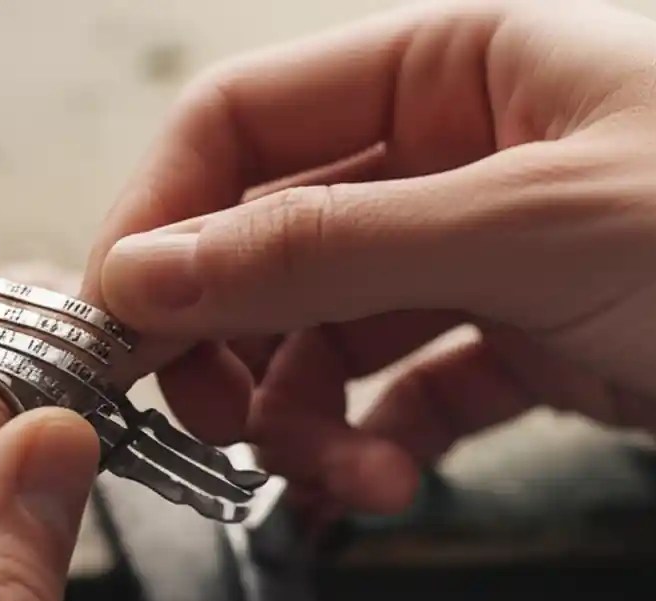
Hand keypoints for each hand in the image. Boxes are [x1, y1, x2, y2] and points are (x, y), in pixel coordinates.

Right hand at [82, 0, 655, 521]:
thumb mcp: (532, 226)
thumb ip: (323, 247)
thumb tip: (148, 268)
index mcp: (457, 63)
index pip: (245, 121)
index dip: (166, 216)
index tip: (123, 318)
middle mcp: (457, 152)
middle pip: (268, 237)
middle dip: (235, 340)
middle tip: (218, 423)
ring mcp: (482, 252)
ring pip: (324, 329)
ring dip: (308, 414)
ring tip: (345, 478)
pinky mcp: (517, 341)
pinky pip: (396, 389)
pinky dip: (375, 442)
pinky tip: (389, 481)